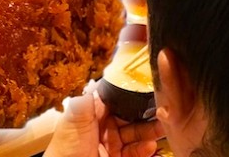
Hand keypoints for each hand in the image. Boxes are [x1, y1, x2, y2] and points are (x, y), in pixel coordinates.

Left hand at [43, 93, 163, 156]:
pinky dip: (144, 149)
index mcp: (92, 112)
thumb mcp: (74, 120)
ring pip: (136, 133)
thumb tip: (97, 78)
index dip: (132, 94)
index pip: (116, 98)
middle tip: (163, 109)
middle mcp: (104, 126)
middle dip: (146, 113)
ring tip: (161, 128)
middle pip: (130, 115)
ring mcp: (112, 143)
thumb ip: (86, 100)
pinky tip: (150, 145)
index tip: (149, 89)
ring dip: (150, 131)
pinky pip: (135, 152)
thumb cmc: (66, 148)